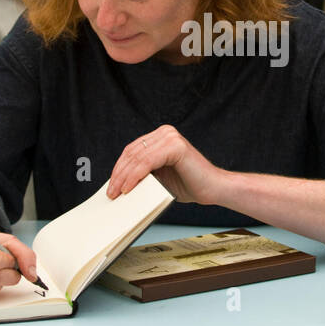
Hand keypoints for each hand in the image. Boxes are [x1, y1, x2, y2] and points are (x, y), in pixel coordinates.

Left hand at [107, 125, 224, 204]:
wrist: (213, 189)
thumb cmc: (189, 184)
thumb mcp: (160, 177)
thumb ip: (144, 173)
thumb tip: (119, 182)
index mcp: (162, 136)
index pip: (132, 150)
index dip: (119, 168)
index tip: (111, 185)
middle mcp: (166, 132)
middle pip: (133, 153)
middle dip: (119, 174)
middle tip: (111, 192)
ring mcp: (171, 137)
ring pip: (138, 158)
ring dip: (124, 177)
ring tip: (117, 193)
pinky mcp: (175, 146)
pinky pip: (147, 162)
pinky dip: (134, 176)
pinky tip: (128, 188)